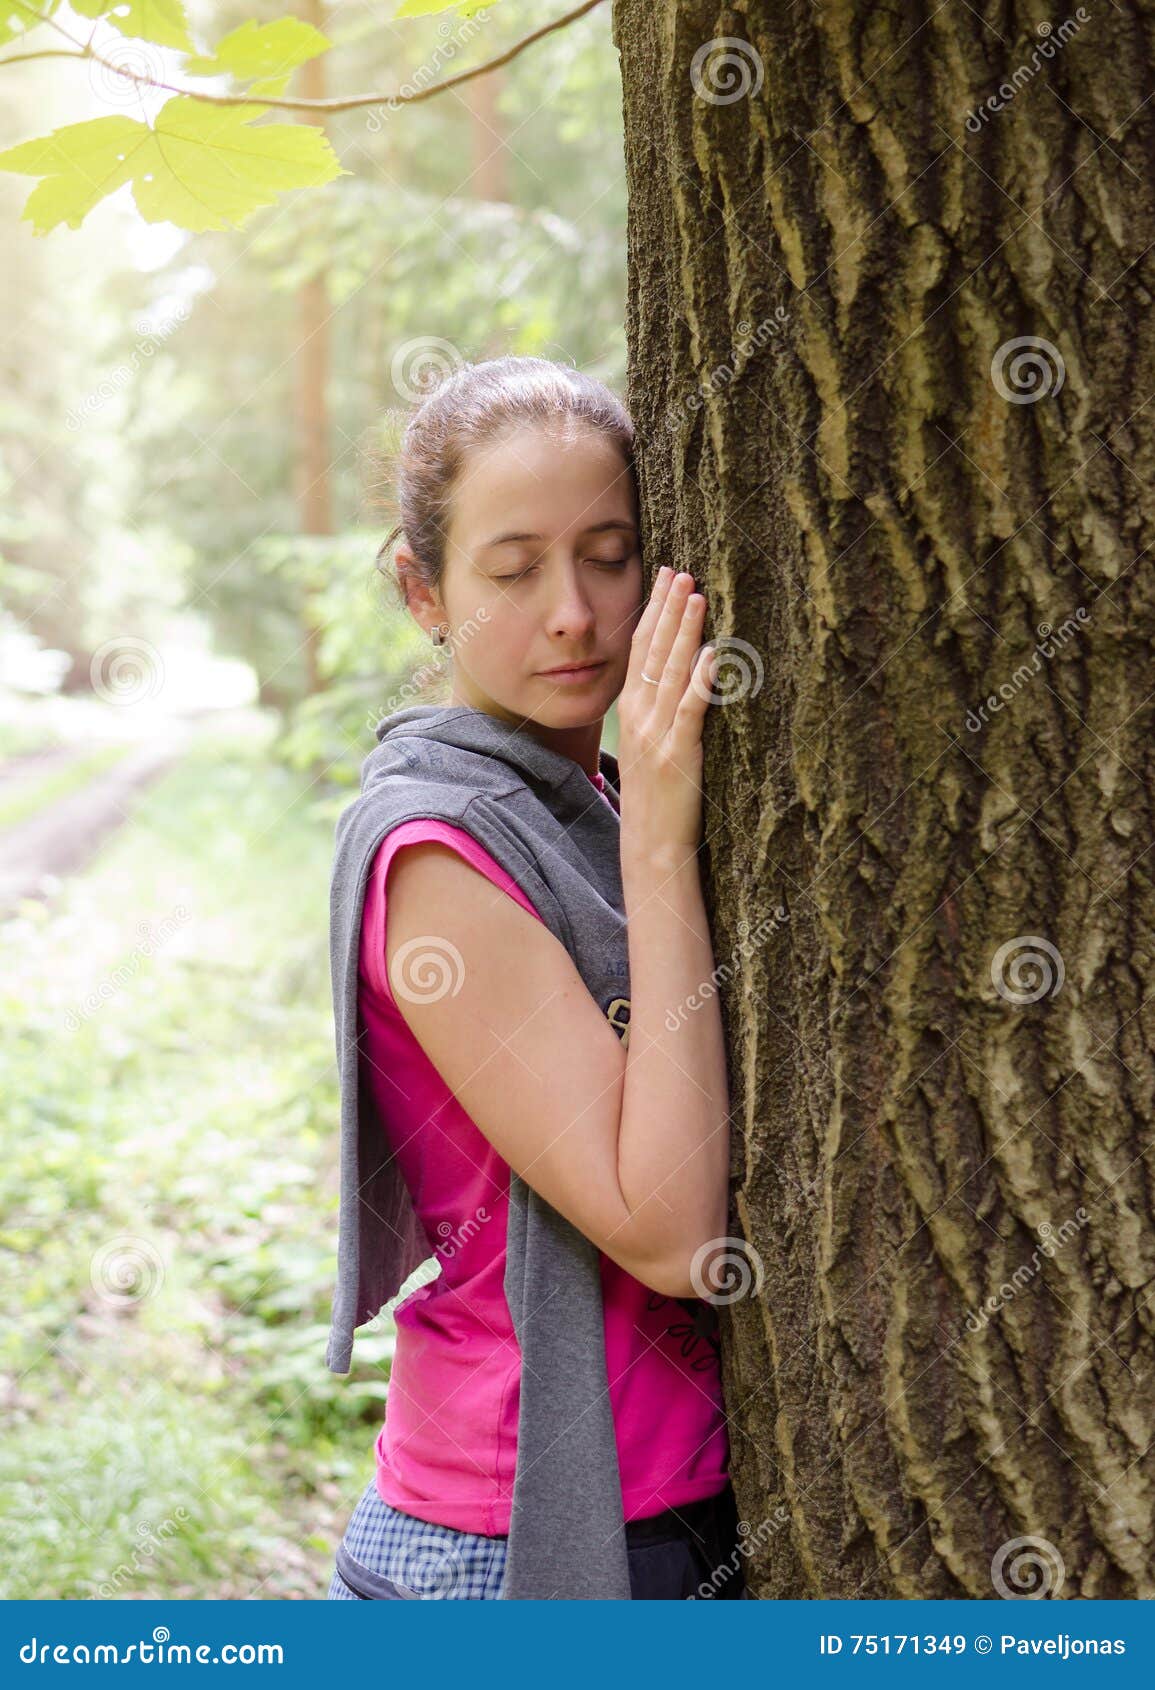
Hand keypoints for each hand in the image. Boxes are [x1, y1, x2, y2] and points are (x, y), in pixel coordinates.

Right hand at [616, 565, 716, 869]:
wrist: (650, 846)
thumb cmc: (656, 798)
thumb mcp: (649, 746)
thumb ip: (659, 709)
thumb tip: (685, 671)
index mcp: (631, 711)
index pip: (640, 649)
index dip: (653, 611)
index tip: (665, 577)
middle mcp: (638, 716)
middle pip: (652, 651)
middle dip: (668, 608)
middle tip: (682, 571)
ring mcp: (656, 734)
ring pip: (671, 671)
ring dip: (685, 631)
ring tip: (698, 595)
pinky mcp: (678, 754)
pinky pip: (690, 710)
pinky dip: (701, 680)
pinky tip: (713, 654)